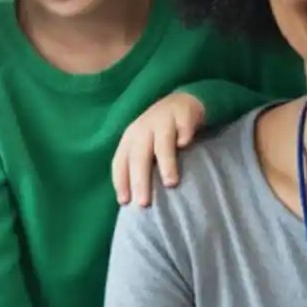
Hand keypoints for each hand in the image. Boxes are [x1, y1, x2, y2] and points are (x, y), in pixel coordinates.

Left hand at [112, 92, 204, 207]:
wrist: (182, 103)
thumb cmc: (160, 134)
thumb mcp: (144, 148)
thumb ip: (138, 168)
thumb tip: (133, 202)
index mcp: (129, 139)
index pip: (120, 162)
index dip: (121, 181)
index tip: (125, 202)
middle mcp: (143, 129)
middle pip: (139, 156)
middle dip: (140, 180)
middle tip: (144, 203)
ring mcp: (163, 121)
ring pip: (161, 142)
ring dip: (165, 162)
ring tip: (171, 183)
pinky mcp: (183, 115)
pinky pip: (183, 127)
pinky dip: (184, 136)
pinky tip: (186, 145)